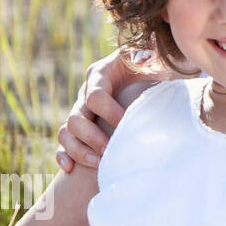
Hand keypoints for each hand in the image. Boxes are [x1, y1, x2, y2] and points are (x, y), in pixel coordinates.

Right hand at [55, 49, 170, 172]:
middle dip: (93, 137)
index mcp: (103, 72)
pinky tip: (70, 169)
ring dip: (79, 150)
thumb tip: (146, 56)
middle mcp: (87, 91)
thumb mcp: (158, 57)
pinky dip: (64, 155)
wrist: (159, 74)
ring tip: (100, 163)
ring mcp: (83, 109)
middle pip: (76, 117)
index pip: (95, 96)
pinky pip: (64, 142)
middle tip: (111, 151)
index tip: (126, 125)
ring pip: (66, 131)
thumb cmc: (161, 65)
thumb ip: (151, 56)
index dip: (109, 112)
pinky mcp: (83, 126)